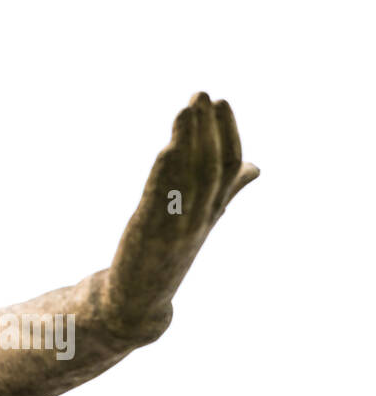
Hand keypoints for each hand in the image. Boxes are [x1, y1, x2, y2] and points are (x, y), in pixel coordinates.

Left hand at [104, 93, 258, 339]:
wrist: (139, 301)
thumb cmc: (168, 255)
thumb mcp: (201, 218)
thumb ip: (226, 190)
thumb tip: (256, 166)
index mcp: (211, 210)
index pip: (230, 166)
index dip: (228, 132)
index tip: (221, 101)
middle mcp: (200, 217)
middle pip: (212, 166)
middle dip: (209, 128)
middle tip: (202, 93)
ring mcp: (179, 227)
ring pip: (191, 179)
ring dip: (189, 140)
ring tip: (186, 108)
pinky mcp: (152, 235)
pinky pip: (164, 201)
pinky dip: (167, 173)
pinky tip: (166, 148)